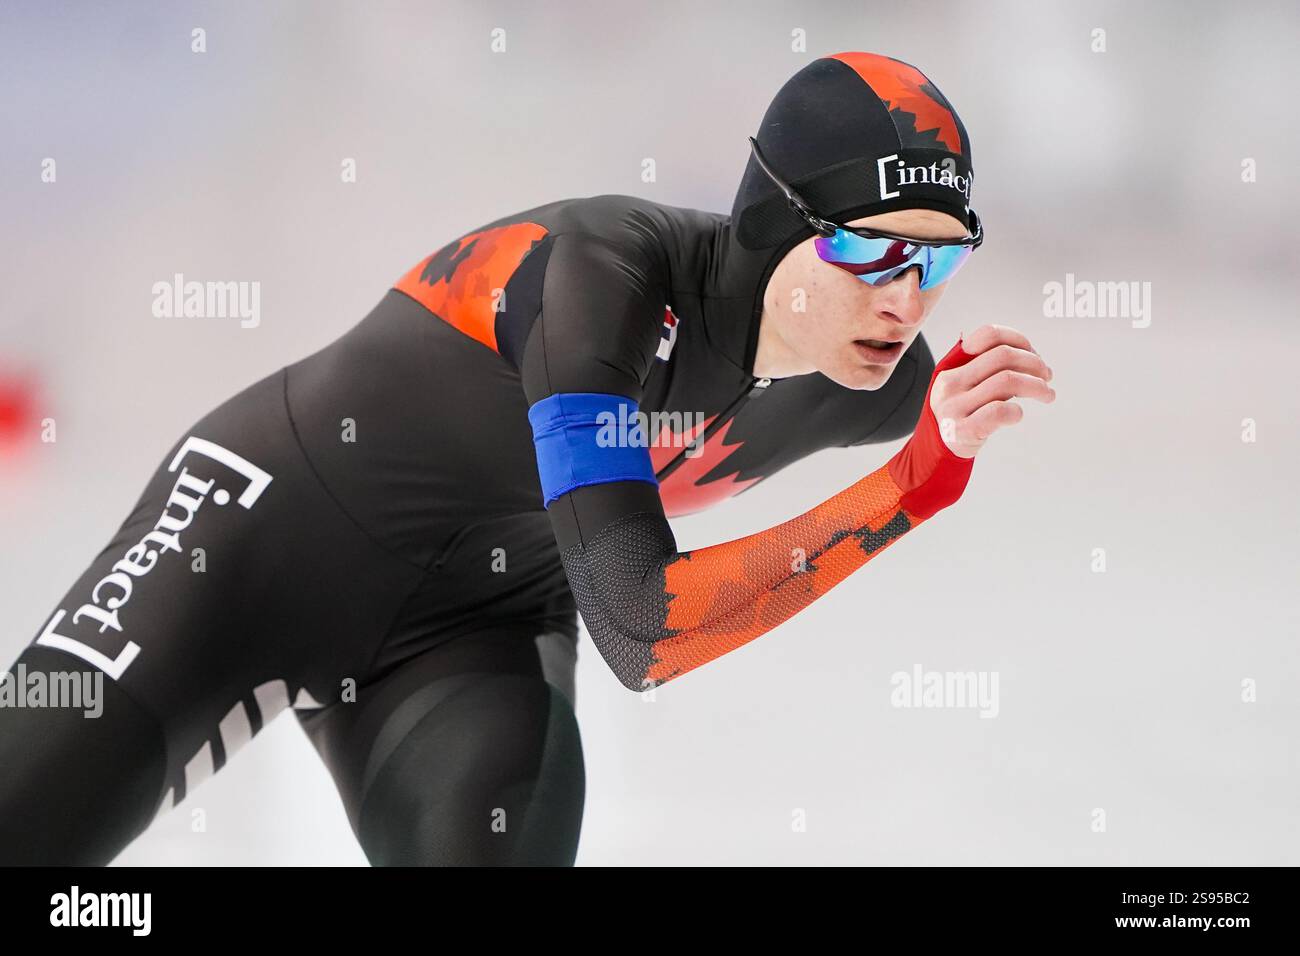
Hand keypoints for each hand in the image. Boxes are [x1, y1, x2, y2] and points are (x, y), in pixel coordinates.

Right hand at [930, 324, 1054, 458]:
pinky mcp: (962, 430)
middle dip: (1034, 363)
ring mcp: (954, 407)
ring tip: (1047, 394)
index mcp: (951, 365)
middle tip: (1047, 375)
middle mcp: (950, 383)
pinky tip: (1018, 414)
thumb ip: (988, 366)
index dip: (1018, 340)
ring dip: (1036, 386)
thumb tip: (1033, 356)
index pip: (988, 335)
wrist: (938, 449)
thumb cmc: (962, 412)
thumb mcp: (964, 384)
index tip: (1034, 354)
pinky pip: (999, 411)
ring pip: (1006, 381)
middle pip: (1003, 356)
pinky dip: (1016, 411)